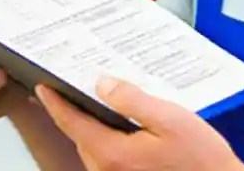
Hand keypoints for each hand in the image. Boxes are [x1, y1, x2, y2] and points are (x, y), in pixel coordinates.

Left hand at [35, 76, 243, 170]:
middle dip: (76, 112)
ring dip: (92, 127)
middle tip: (74, 87)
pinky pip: (107, 159)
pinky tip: (123, 126)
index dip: (56, 102)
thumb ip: (131, 99)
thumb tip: (102, 84)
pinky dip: (107, 140)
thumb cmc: (200, 159)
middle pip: (80, 137)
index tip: (44, 87)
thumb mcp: (169, 118)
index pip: (72, 123)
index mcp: (113, 154)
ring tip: (102, 102)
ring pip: (93, 149)